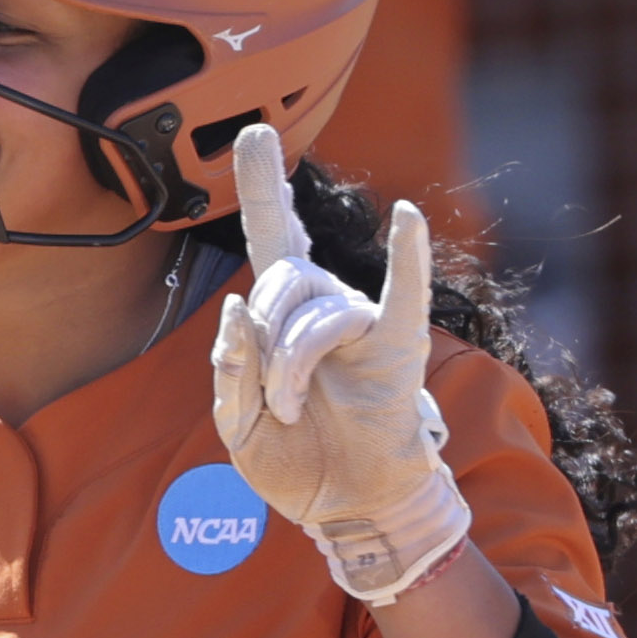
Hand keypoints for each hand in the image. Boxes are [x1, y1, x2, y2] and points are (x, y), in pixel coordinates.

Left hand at [210, 124, 468, 604]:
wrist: (345, 507)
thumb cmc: (295, 457)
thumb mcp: (238, 420)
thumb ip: (229, 366)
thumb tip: (236, 304)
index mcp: (283, 312)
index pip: (271, 232)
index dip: (263, 181)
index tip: (256, 130)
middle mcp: (324, 303)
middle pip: (280, 281)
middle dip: (263, 341)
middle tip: (273, 398)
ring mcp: (363, 322)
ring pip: (315, 314)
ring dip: (291, 370)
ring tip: (294, 411)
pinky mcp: (398, 348)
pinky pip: (402, 294)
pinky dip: (407, 255)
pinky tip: (406, 217)